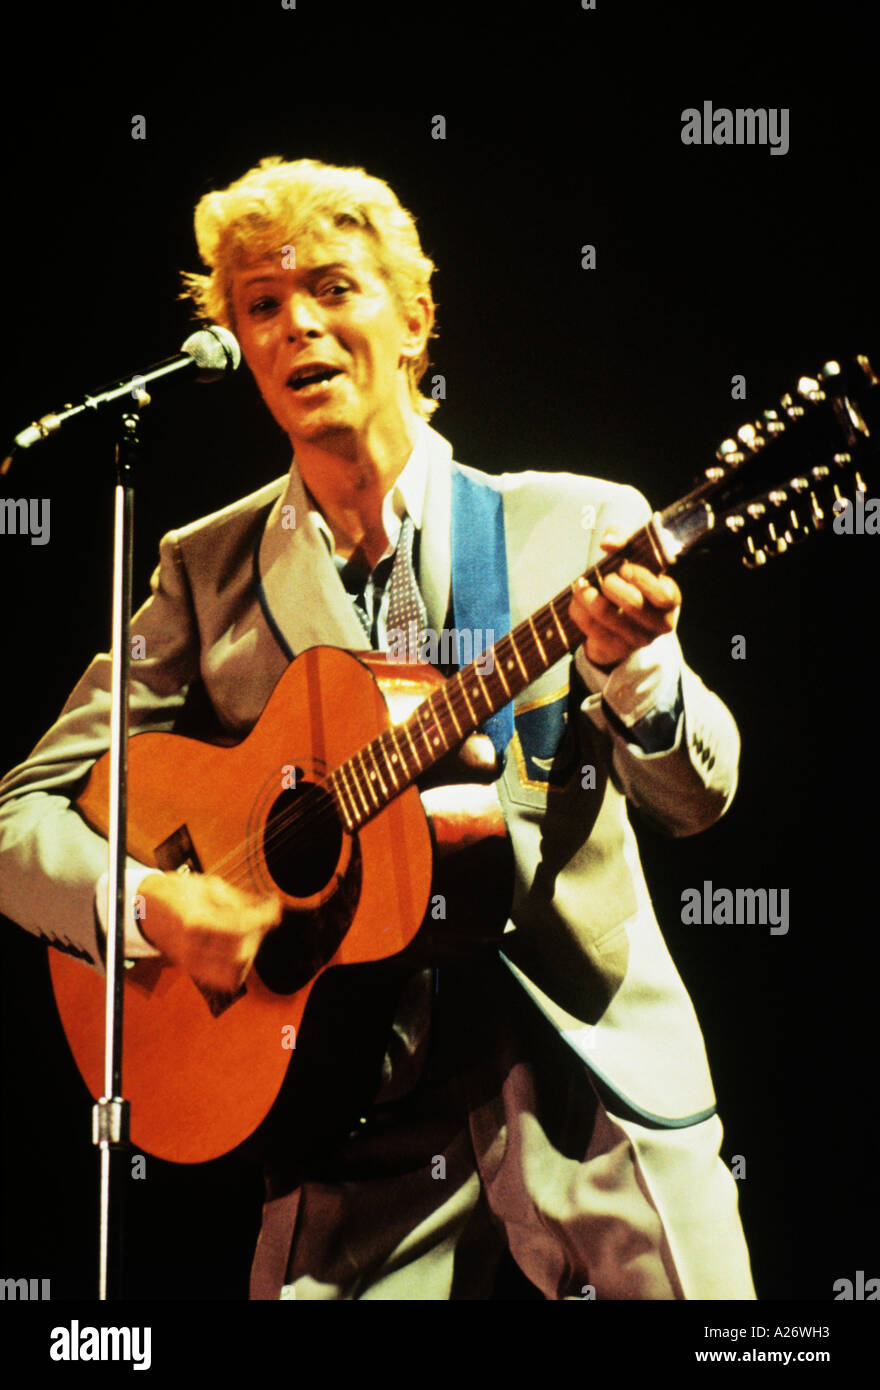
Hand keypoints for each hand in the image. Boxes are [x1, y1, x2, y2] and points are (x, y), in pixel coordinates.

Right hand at [138, 871, 282, 993]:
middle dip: (258, 932)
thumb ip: (239, 899)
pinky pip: (225, 980)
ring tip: (250, 931)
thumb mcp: (208, 885)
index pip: (241, 926)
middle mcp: (192, 947)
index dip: (264, 916)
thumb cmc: (175, 892)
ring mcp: (191, 963)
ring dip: (251, 950)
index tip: (275, 906)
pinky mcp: (193, 971)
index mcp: (194, 921)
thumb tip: (268, 907)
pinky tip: (241, 948)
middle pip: (241, 952)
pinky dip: (240, 967)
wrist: (145, 908)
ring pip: (236, 970)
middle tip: (262, 915)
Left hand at [569, 528, 681, 669]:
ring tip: (581, 585)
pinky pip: (594, 631)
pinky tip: (576, 599)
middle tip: (606, 579)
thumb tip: (609, 542)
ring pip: (611, 621)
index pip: (663, 595)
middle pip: (636, 608)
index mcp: (670, 598)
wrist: (616, 617)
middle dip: (616, 590)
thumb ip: (622, 539)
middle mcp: (658, 623)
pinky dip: (580, 612)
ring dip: (591, 600)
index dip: (643, 581)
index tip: (624, 568)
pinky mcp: (615, 648)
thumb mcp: (630, 554)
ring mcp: (637, 639)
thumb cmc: (628, 579)